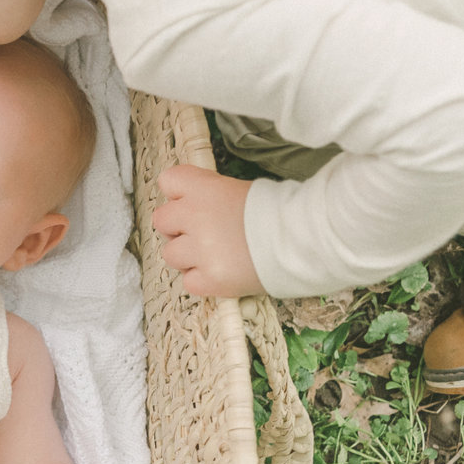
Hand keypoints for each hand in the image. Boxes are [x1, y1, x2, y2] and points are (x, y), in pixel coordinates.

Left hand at [151, 164, 263, 298]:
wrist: (301, 240)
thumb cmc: (274, 212)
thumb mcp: (239, 190)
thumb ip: (209, 195)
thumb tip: (192, 205)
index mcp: (203, 188)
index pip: (168, 181)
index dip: (178, 194)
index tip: (192, 203)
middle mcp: (195, 216)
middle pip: (161, 221)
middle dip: (178, 228)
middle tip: (202, 234)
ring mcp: (200, 250)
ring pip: (170, 254)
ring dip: (188, 257)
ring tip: (214, 255)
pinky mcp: (210, 279)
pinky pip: (188, 282)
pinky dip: (202, 280)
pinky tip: (222, 272)